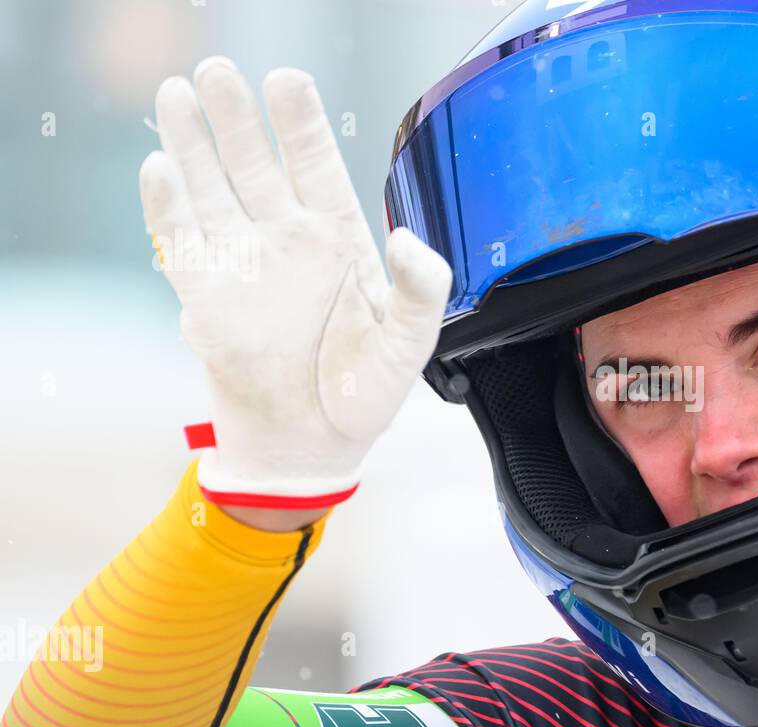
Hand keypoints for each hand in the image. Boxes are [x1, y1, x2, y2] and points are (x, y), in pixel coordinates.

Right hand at [139, 57, 449, 509]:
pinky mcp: (206, 296)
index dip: (300, 124)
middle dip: (238, 118)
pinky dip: (169, 206)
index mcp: (340, 242)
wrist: (310, 448)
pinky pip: (183, 241)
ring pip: (212, 188)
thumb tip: (411, 240)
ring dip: (194, 144)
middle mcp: (287, 241)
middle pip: (256, 163)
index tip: (287, 81)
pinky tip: (159, 168)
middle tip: (218, 71)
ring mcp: (244, 264)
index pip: (317, 166)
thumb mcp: (408, 347)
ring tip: (177, 94)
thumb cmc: (363, 396)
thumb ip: (421, 292)